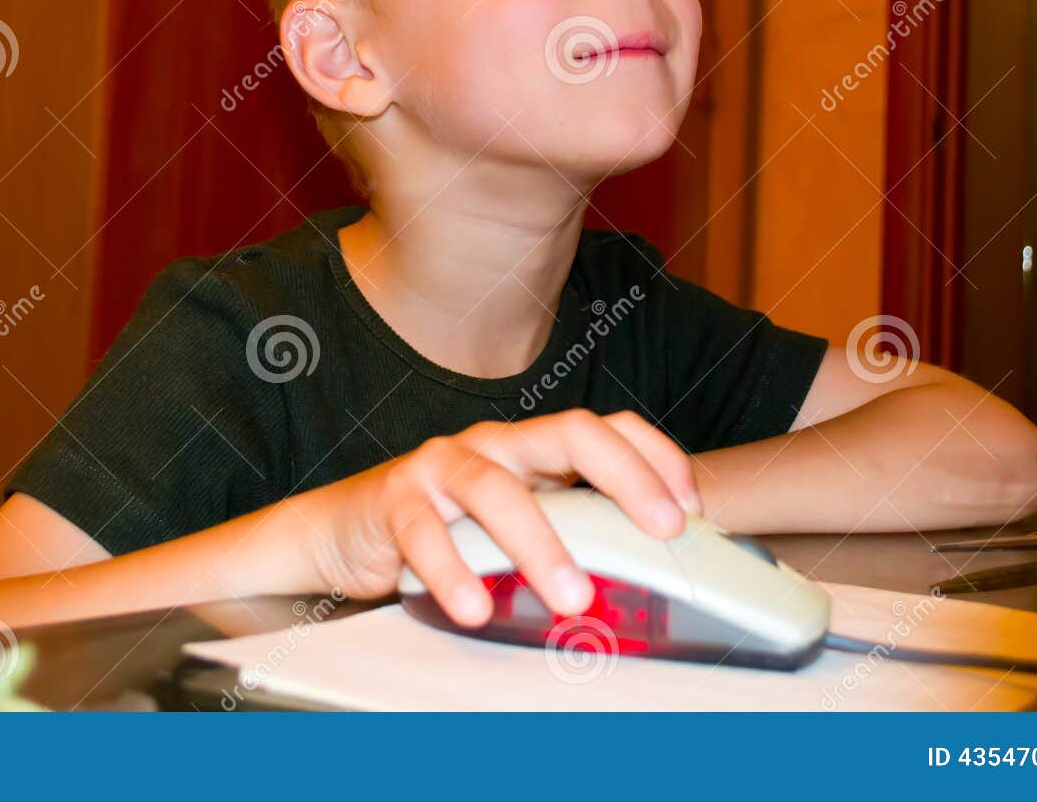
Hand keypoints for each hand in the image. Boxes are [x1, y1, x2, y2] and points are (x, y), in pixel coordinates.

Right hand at [305, 409, 701, 626]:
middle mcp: (496, 445)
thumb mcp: (516, 529)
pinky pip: (427, 532)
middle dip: (626, 477)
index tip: (692, 508)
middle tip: (664, 531)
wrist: (344, 531)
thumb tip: (650, 583)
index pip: (605, 429)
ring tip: (572, 598)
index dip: (655, 457)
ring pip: (499, 489)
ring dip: (541, 544)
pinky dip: (453, 572)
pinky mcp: (396, 499)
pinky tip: (474, 608)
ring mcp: (444, 466)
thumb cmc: (446, 532)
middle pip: (570, 433)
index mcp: (533, 449)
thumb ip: (568, 536)